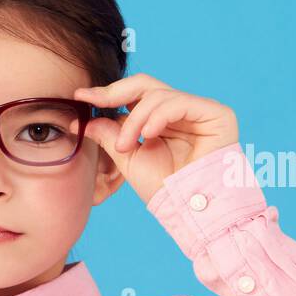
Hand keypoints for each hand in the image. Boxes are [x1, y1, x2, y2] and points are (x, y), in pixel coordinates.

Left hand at [73, 73, 238, 204]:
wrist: (188, 210)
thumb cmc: (163, 188)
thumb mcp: (127, 158)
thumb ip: (108, 136)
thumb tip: (82, 121)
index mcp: (161, 119)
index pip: (133, 94)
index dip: (107, 93)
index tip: (80, 96)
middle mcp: (181, 110)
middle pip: (145, 84)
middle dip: (115, 93)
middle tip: (94, 103)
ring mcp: (199, 110)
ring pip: (157, 95)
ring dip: (134, 120)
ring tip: (125, 146)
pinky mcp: (216, 113)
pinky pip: (179, 103)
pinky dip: (157, 116)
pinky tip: (147, 135)